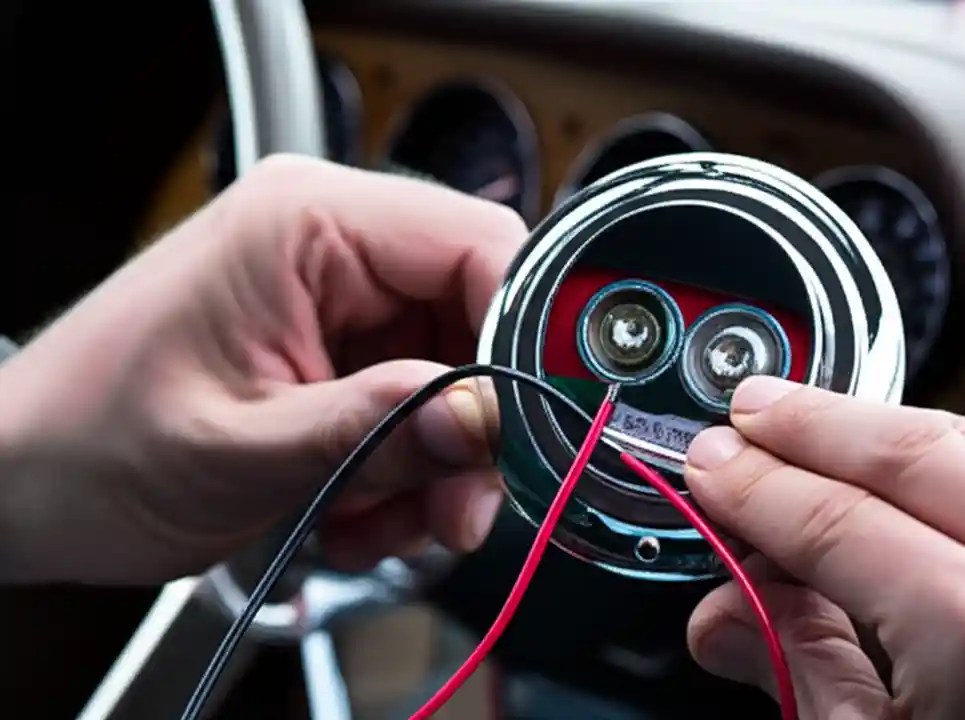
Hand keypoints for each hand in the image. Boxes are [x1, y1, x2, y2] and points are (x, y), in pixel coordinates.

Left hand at [0, 155, 525, 583]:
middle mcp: (328, 246)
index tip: (527, 422)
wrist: (24, 485)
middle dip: (474, 425)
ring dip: (435, 464)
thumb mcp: (242, 446)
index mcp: (304, 221)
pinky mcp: (335, 351)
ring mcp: (334, 300)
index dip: (522, 334)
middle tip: (456, 504)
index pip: (476, 241)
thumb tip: (485, 417)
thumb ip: (376, 428)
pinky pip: (416, 405)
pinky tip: (354, 510)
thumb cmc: (87, 443)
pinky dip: (404, 472)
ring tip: (379, 519)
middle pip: (476, 317)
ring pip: (454, 375)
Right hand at [683, 376, 964, 718]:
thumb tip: (731, 616)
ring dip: (870, 424)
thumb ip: (806, 672)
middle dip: (803, 422)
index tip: (711, 467)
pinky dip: (948, 449)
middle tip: (742, 416)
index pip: (829, 518)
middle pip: (895, 447)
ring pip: (961, 434)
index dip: (752, 488)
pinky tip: (901, 455)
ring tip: (804, 424)